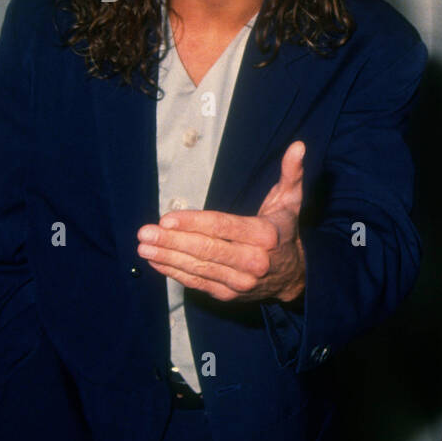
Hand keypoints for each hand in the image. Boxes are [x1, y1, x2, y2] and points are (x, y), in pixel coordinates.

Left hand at [137, 140, 306, 303]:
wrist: (294, 275)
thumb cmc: (285, 231)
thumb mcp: (291, 200)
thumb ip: (292, 173)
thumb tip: (298, 146)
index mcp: (265, 235)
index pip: (223, 227)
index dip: (193, 223)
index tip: (167, 219)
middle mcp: (253, 261)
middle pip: (207, 250)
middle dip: (172, 241)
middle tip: (144, 233)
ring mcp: (240, 281)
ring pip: (199, 268)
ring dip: (168, 258)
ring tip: (143, 247)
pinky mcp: (229, 294)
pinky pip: (198, 282)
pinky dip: (175, 273)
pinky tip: (156, 262)